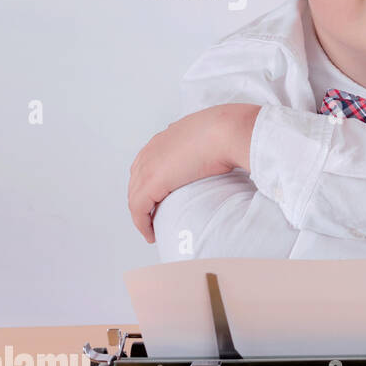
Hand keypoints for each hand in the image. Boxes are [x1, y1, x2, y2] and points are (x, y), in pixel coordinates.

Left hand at [127, 104, 256, 243]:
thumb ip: (213, 145)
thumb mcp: (216, 135)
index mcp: (167, 138)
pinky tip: (150, 235)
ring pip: (135, 196)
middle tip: (154, 216)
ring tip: (152, 230)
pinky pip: (138, 209)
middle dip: (142, 199)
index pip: (149, 162)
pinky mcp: (151, 184)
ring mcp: (148, 166)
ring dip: (142, 214)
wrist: (227, 131)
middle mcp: (152, 151)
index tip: (160, 197)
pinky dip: (142, 224)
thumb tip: (230, 155)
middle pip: (137, 180)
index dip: (151, 182)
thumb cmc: (230, 131)